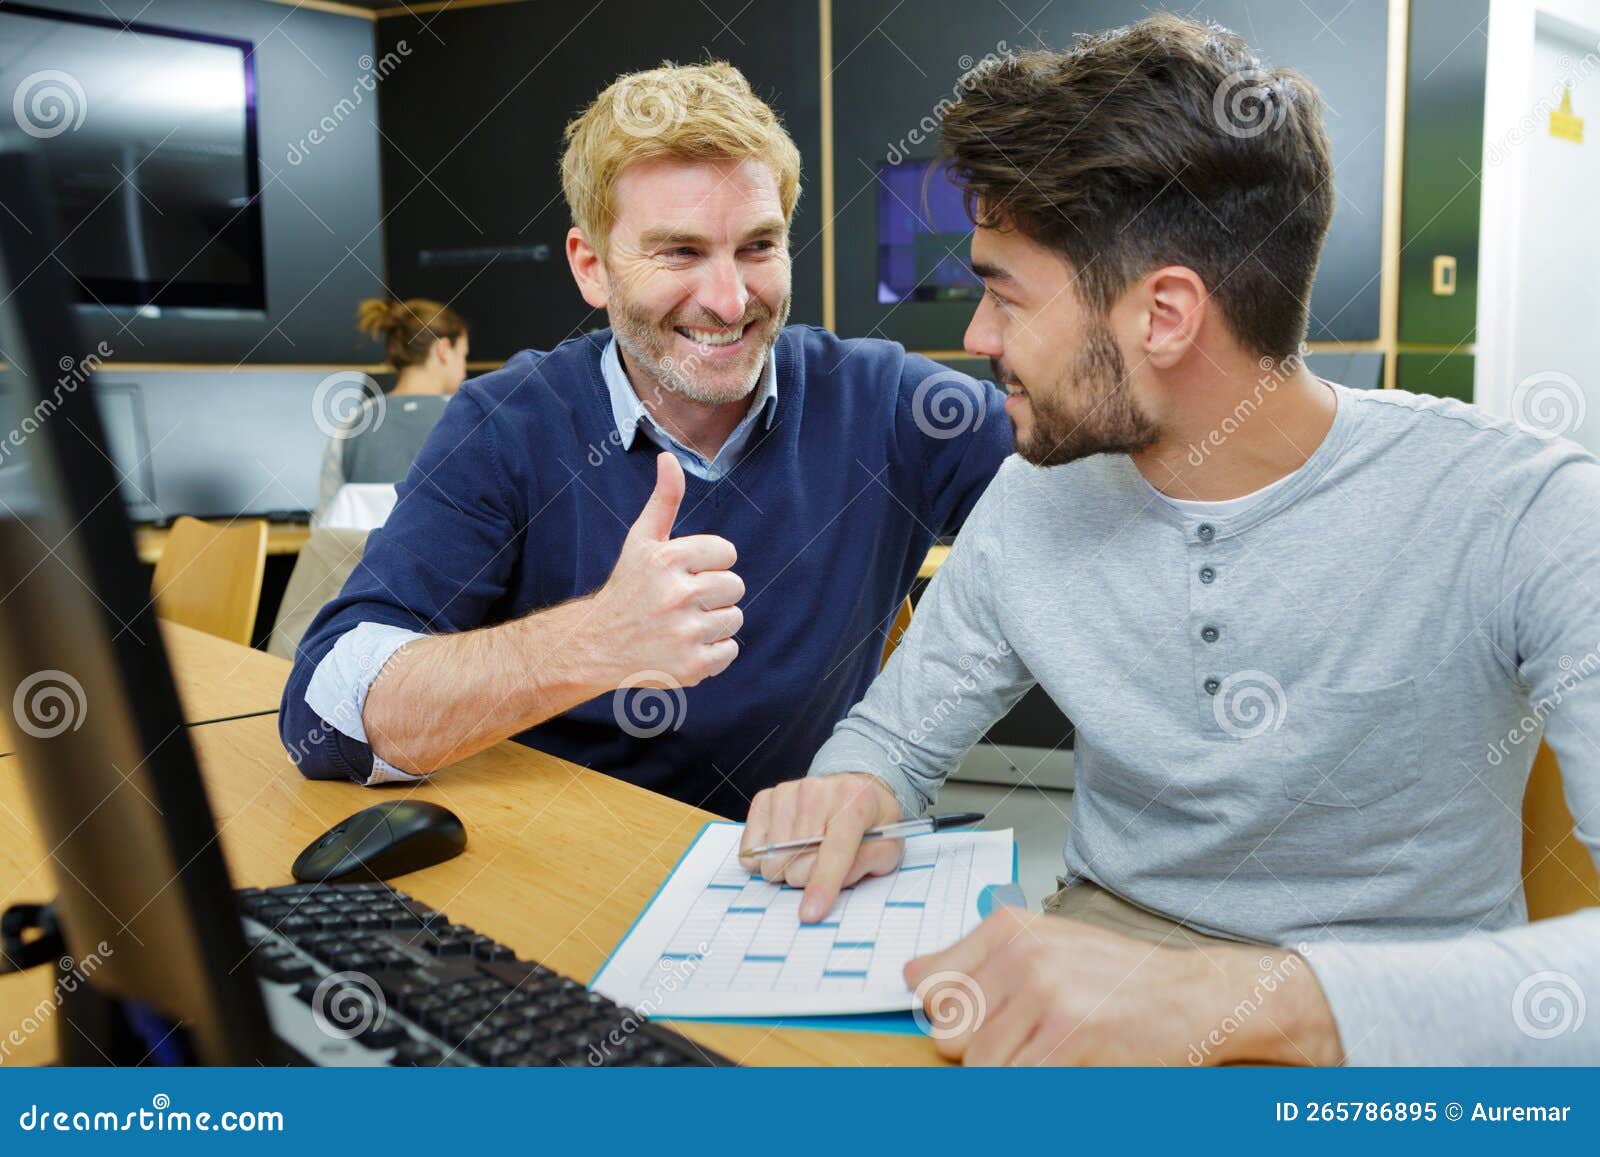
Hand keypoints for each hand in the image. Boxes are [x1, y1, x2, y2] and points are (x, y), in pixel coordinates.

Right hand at [590, 453, 742, 688]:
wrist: (597, 645)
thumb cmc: (628, 588)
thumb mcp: (641, 540)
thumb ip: (664, 499)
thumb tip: (669, 457)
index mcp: (668, 559)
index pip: (728, 554)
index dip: (709, 563)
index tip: (684, 573)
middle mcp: (677, 595)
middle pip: (735, 586)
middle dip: (713, 593)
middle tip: (681, 602)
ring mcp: (685, 633)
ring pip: (735, 618)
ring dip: (714, 622)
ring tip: (682, 624)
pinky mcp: (692, 666)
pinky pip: (730, 651)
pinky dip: (713, 651)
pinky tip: (685, 646)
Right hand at [740, 773, 902, 921]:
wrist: (854, 790)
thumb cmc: (871, 824)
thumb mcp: (887, 848)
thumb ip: (866, 864)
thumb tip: (832, 883)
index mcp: (856, 802)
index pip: (835, 851)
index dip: (822, 885)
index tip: (810, 913)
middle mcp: (818, 790)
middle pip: (798, 862)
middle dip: (808, 877)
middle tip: (821, 866)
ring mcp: (788, 792)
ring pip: (773, 859)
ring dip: (788, 868)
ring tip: (806, 854)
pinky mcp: (766, 798)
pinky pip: (752, 848)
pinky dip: (765, 858)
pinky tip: (784, 848)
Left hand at [905, 906, 1343, 1065]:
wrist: (1195, 996)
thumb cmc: (1121, 978)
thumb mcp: (1044, 947)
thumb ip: (979, 962)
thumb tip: (913, 978)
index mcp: (1008, 929)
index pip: (927, 984)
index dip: (947, 1015)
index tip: (974, 1022)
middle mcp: (1021, 953)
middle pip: (948, 1030)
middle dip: (978, 1048)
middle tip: (1026, 1042)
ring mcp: (1045, 993)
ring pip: (978, 1063)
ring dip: (1010, 1072)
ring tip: (1052, 1053)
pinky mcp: (1068, 1035)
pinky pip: (1015, 1081)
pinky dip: (1034, 1085)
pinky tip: (1066, 1067)